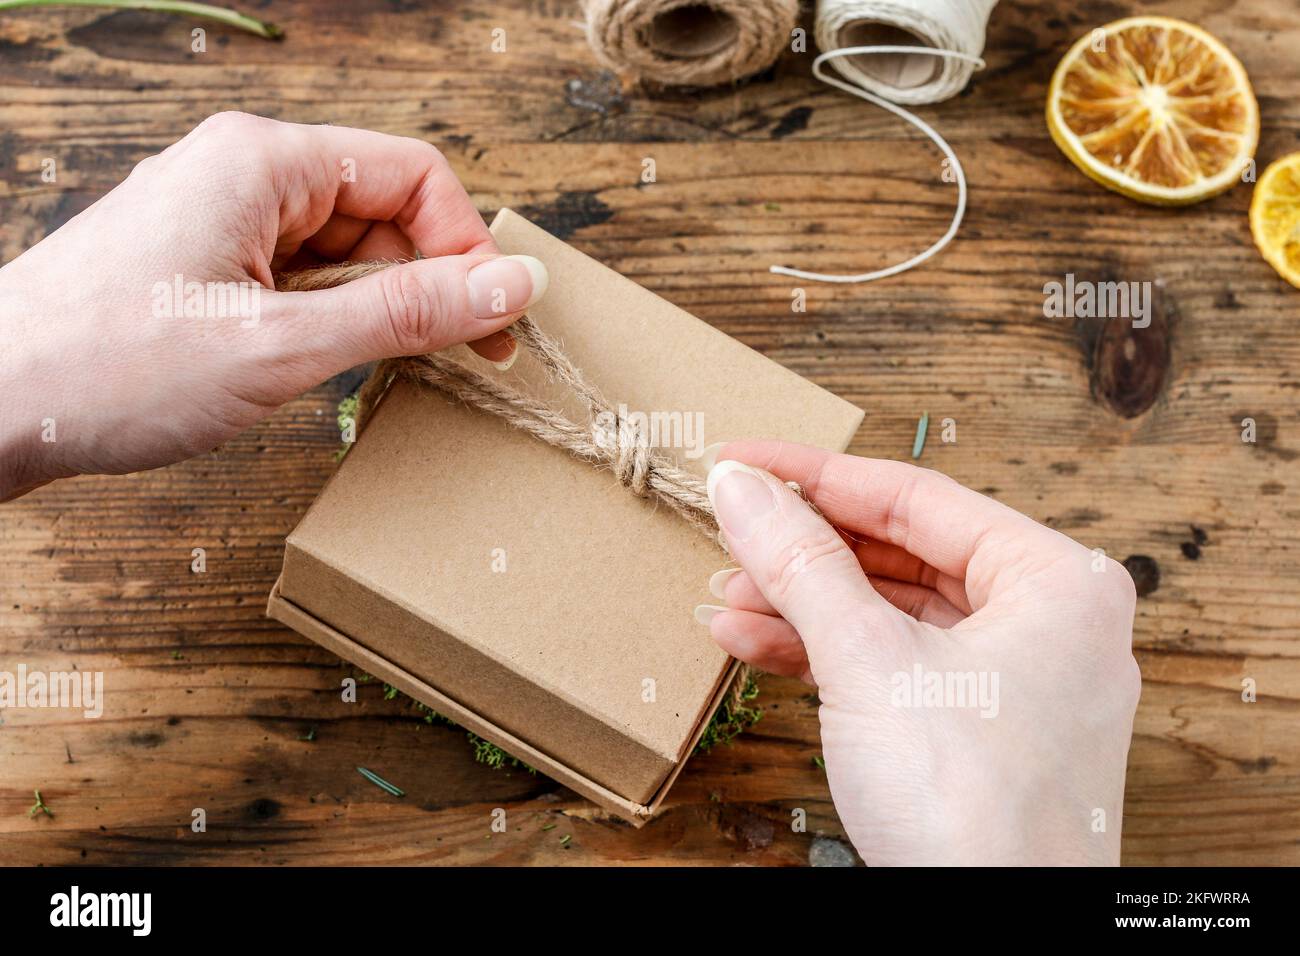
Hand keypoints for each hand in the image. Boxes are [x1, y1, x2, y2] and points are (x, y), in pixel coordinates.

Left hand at [0, 112, 546, 499]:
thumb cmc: (109, 366)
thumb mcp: (282, 346)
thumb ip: (407, 312)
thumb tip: (513, 284)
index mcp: (263, 161)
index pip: (413, 174)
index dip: (465, 246)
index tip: (493, 321)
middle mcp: (245, 175)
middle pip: (383, 210)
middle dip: (431, 283)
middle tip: (465, 359)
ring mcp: (222, 221)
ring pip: (345, 250)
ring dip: (383, 309)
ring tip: (394, 371)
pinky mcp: (207, 266)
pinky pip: (302, 279)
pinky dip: (335, 321)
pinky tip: (337, 368)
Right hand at [698, 442, 1140, 864]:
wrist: (996, 941)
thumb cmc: (973, 806)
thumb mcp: (870, 662)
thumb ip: (802, 563)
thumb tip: (742, 487)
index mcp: (1056, 581)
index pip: (917, 496)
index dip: (818, 475)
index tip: (746, 461)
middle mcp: (1046, 622)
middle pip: (901, 554)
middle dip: (805, 551)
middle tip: (730, 529)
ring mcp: (1015, 681)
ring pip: (891, 613)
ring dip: (803, 605)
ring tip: (726, 596)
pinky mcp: (978, 730)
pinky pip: (894, 665)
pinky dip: (825, 655)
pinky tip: (754, 644)